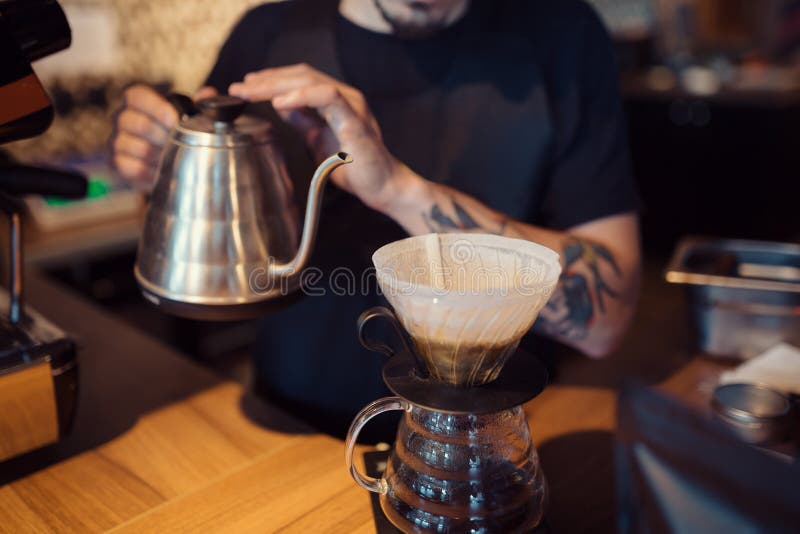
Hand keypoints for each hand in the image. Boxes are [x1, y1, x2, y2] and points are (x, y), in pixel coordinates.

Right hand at [110, 85, 216, 187]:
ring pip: (130, 145)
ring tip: (173, 158)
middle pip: (132, 121)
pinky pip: (130, 167)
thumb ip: (196, 103)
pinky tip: (162, 171)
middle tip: (178, 143)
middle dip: (159, 135)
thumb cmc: (172, 131)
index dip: (156, 108)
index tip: (176, 120)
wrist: (160, 161)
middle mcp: (121, 118)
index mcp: (137, 101)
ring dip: (155, 154)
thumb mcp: (184, 115)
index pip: (136, 96)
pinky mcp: (118, 163)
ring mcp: (116, 141)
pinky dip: (149, 171)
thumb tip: (209, 93)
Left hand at [229, 64, 411, 209]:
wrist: (382, 187)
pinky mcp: (355, 120)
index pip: (298, 79)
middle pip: (300, 75)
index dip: (269, 80)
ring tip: (251, 92)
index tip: (243, 88)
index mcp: (334, 101)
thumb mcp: (318, 141)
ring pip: (309, 80)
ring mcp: (351, 105)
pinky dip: (301, 96)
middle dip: (265, 80)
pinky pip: (327, 97)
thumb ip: (303, 122)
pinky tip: (280, 102)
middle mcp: (343, 97)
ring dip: (276, 84)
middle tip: (238, 88)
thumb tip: (280, 106)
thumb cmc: (354, 167)